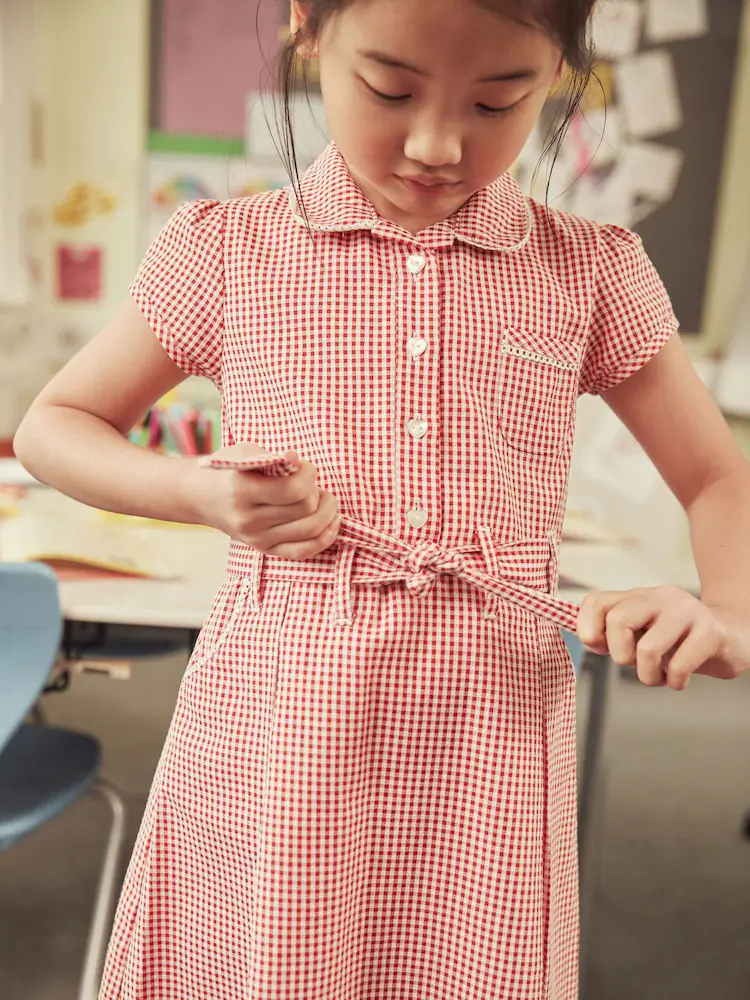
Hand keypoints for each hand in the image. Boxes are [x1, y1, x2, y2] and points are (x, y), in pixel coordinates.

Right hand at [183, 443, 341, 559]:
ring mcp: (257, 539)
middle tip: (311, 483)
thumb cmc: (228, 469)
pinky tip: (332, 522)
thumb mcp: (244, 452)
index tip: (306, 467)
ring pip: (311, 531)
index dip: (310, 475)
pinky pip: (304, 552)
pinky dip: (325, 538)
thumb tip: (297, 462)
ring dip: (328, 513)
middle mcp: (249, 520)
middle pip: (305, 510)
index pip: (294, 490)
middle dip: (318, 492)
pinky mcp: (264, 549)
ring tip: (324, 499)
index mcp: (242, 492)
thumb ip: (273, 457)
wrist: (200, 496)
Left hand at [577, 586, 749, 689]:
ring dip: (649, 676)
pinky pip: (679, 665)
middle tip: (636, 663)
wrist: (732, 636)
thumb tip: (588, 639)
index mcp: (638, 596)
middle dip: (621, 655)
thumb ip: (615, 632)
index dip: (588, 631)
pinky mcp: (710, 632)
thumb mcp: (643, 630)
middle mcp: (661, 597)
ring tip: (661, 675)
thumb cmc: (679, 639)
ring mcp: (687, 612)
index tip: (601, 649)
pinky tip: (680, 678)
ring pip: (647, 649)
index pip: (595, 603)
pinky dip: (675, 682)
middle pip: (618, 621)